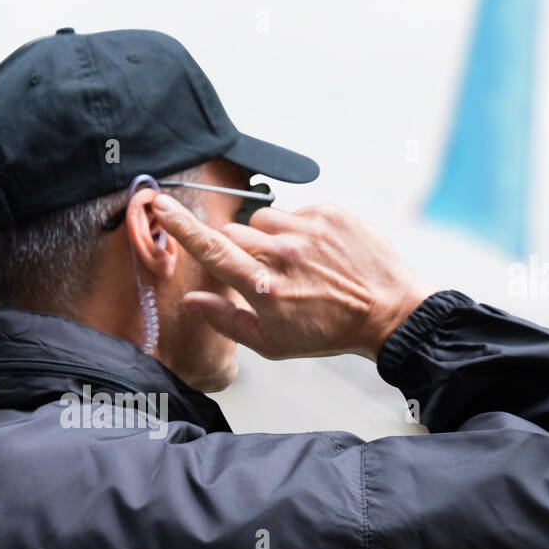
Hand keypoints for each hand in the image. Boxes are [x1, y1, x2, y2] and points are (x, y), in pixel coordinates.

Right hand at [151, 196, 435, 360]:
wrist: (387, 312)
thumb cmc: (328, 332)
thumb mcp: (272, 343)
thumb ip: (226, 320)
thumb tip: (192, 301)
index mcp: (264, 288)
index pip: (212, 249)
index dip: (181, 227)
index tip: (161, 204)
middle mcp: (283, 254)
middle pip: (233, 234)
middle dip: (238, 250)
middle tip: (262, 272)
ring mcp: (308, 230)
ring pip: (263, 220)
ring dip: (268, 238)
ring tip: (294, 262)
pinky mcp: (330, 213)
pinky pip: (295, 211)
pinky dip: (298, 230)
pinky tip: (317, 253)